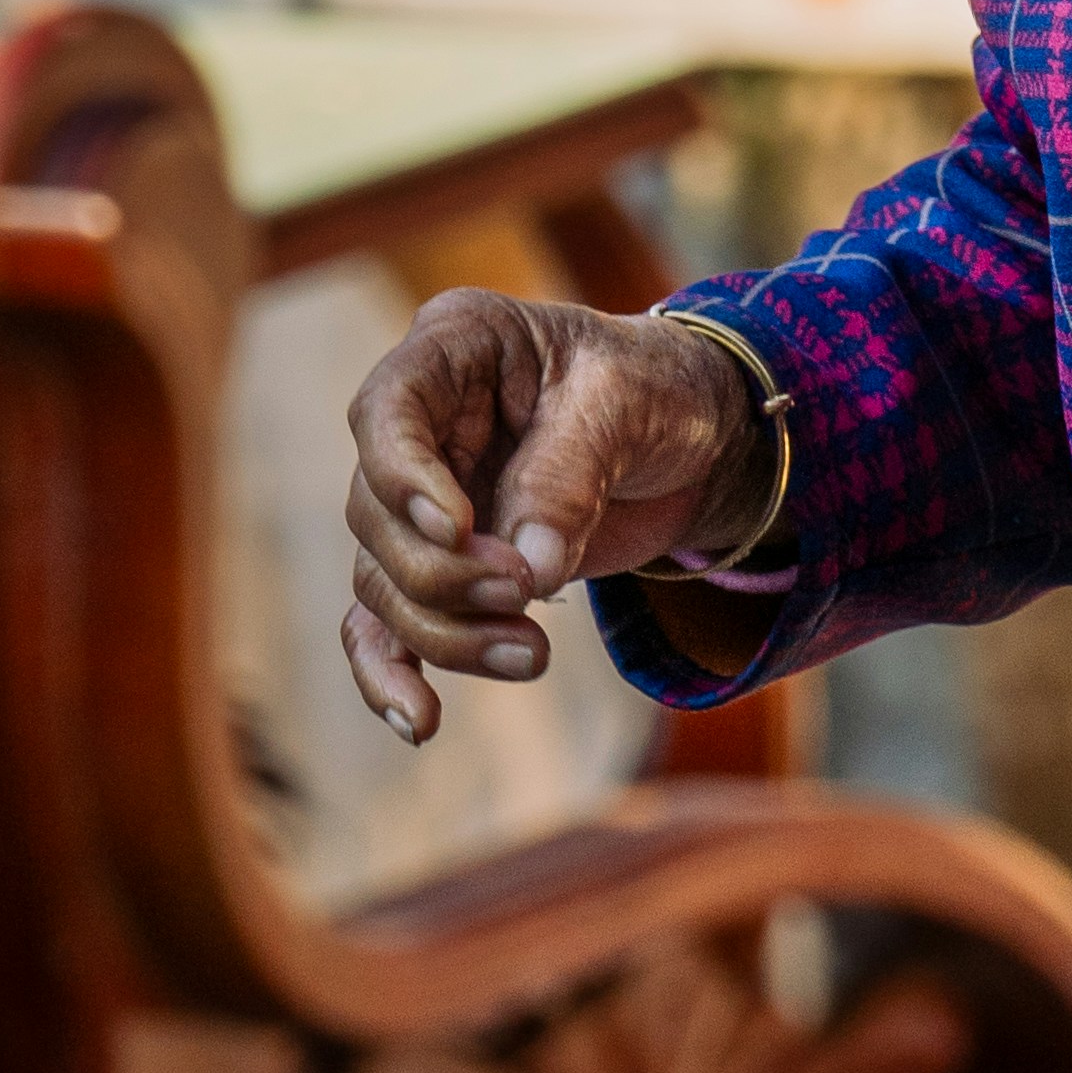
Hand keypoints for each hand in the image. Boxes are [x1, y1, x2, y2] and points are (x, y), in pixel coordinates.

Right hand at [339, 292, 774, 746]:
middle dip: (445, 573)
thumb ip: (569, 480)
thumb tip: (529, 574)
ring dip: (447, 632)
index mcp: (455, 349)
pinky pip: (389, 625)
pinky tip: (420, 723)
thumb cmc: (658, 389)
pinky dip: (397, 674)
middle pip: (376, 515)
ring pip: (386, 582)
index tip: (459, 529)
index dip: (405, 479)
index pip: (388, 413)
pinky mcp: (446, 567)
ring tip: (533, 655)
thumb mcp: (626, 406)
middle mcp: (423, 426)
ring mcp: (425, 501)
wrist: (695, 437)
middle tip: (527, 594)